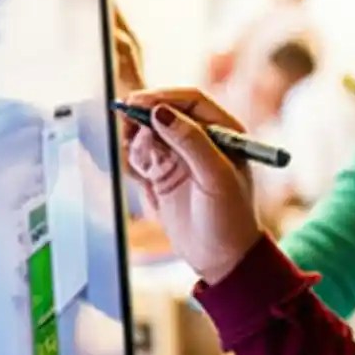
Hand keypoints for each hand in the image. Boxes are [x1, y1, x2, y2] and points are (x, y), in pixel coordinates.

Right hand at [122, 88, 260, 283]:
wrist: (221, 257)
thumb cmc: (230, 217)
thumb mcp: (215, 177)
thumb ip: (190, 142)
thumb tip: (160, 112)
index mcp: (224, 132)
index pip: (191, 101)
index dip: (164, 97)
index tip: (139, 103)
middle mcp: (201, 140)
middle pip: (164, 113)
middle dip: (144, 117)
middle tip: (124, 123)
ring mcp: (179, 157)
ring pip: (148, 133)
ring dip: (137, 140)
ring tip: (141, 159)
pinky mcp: (161, 175)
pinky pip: (139, 156)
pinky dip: (133, 158)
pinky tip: (139, 171)